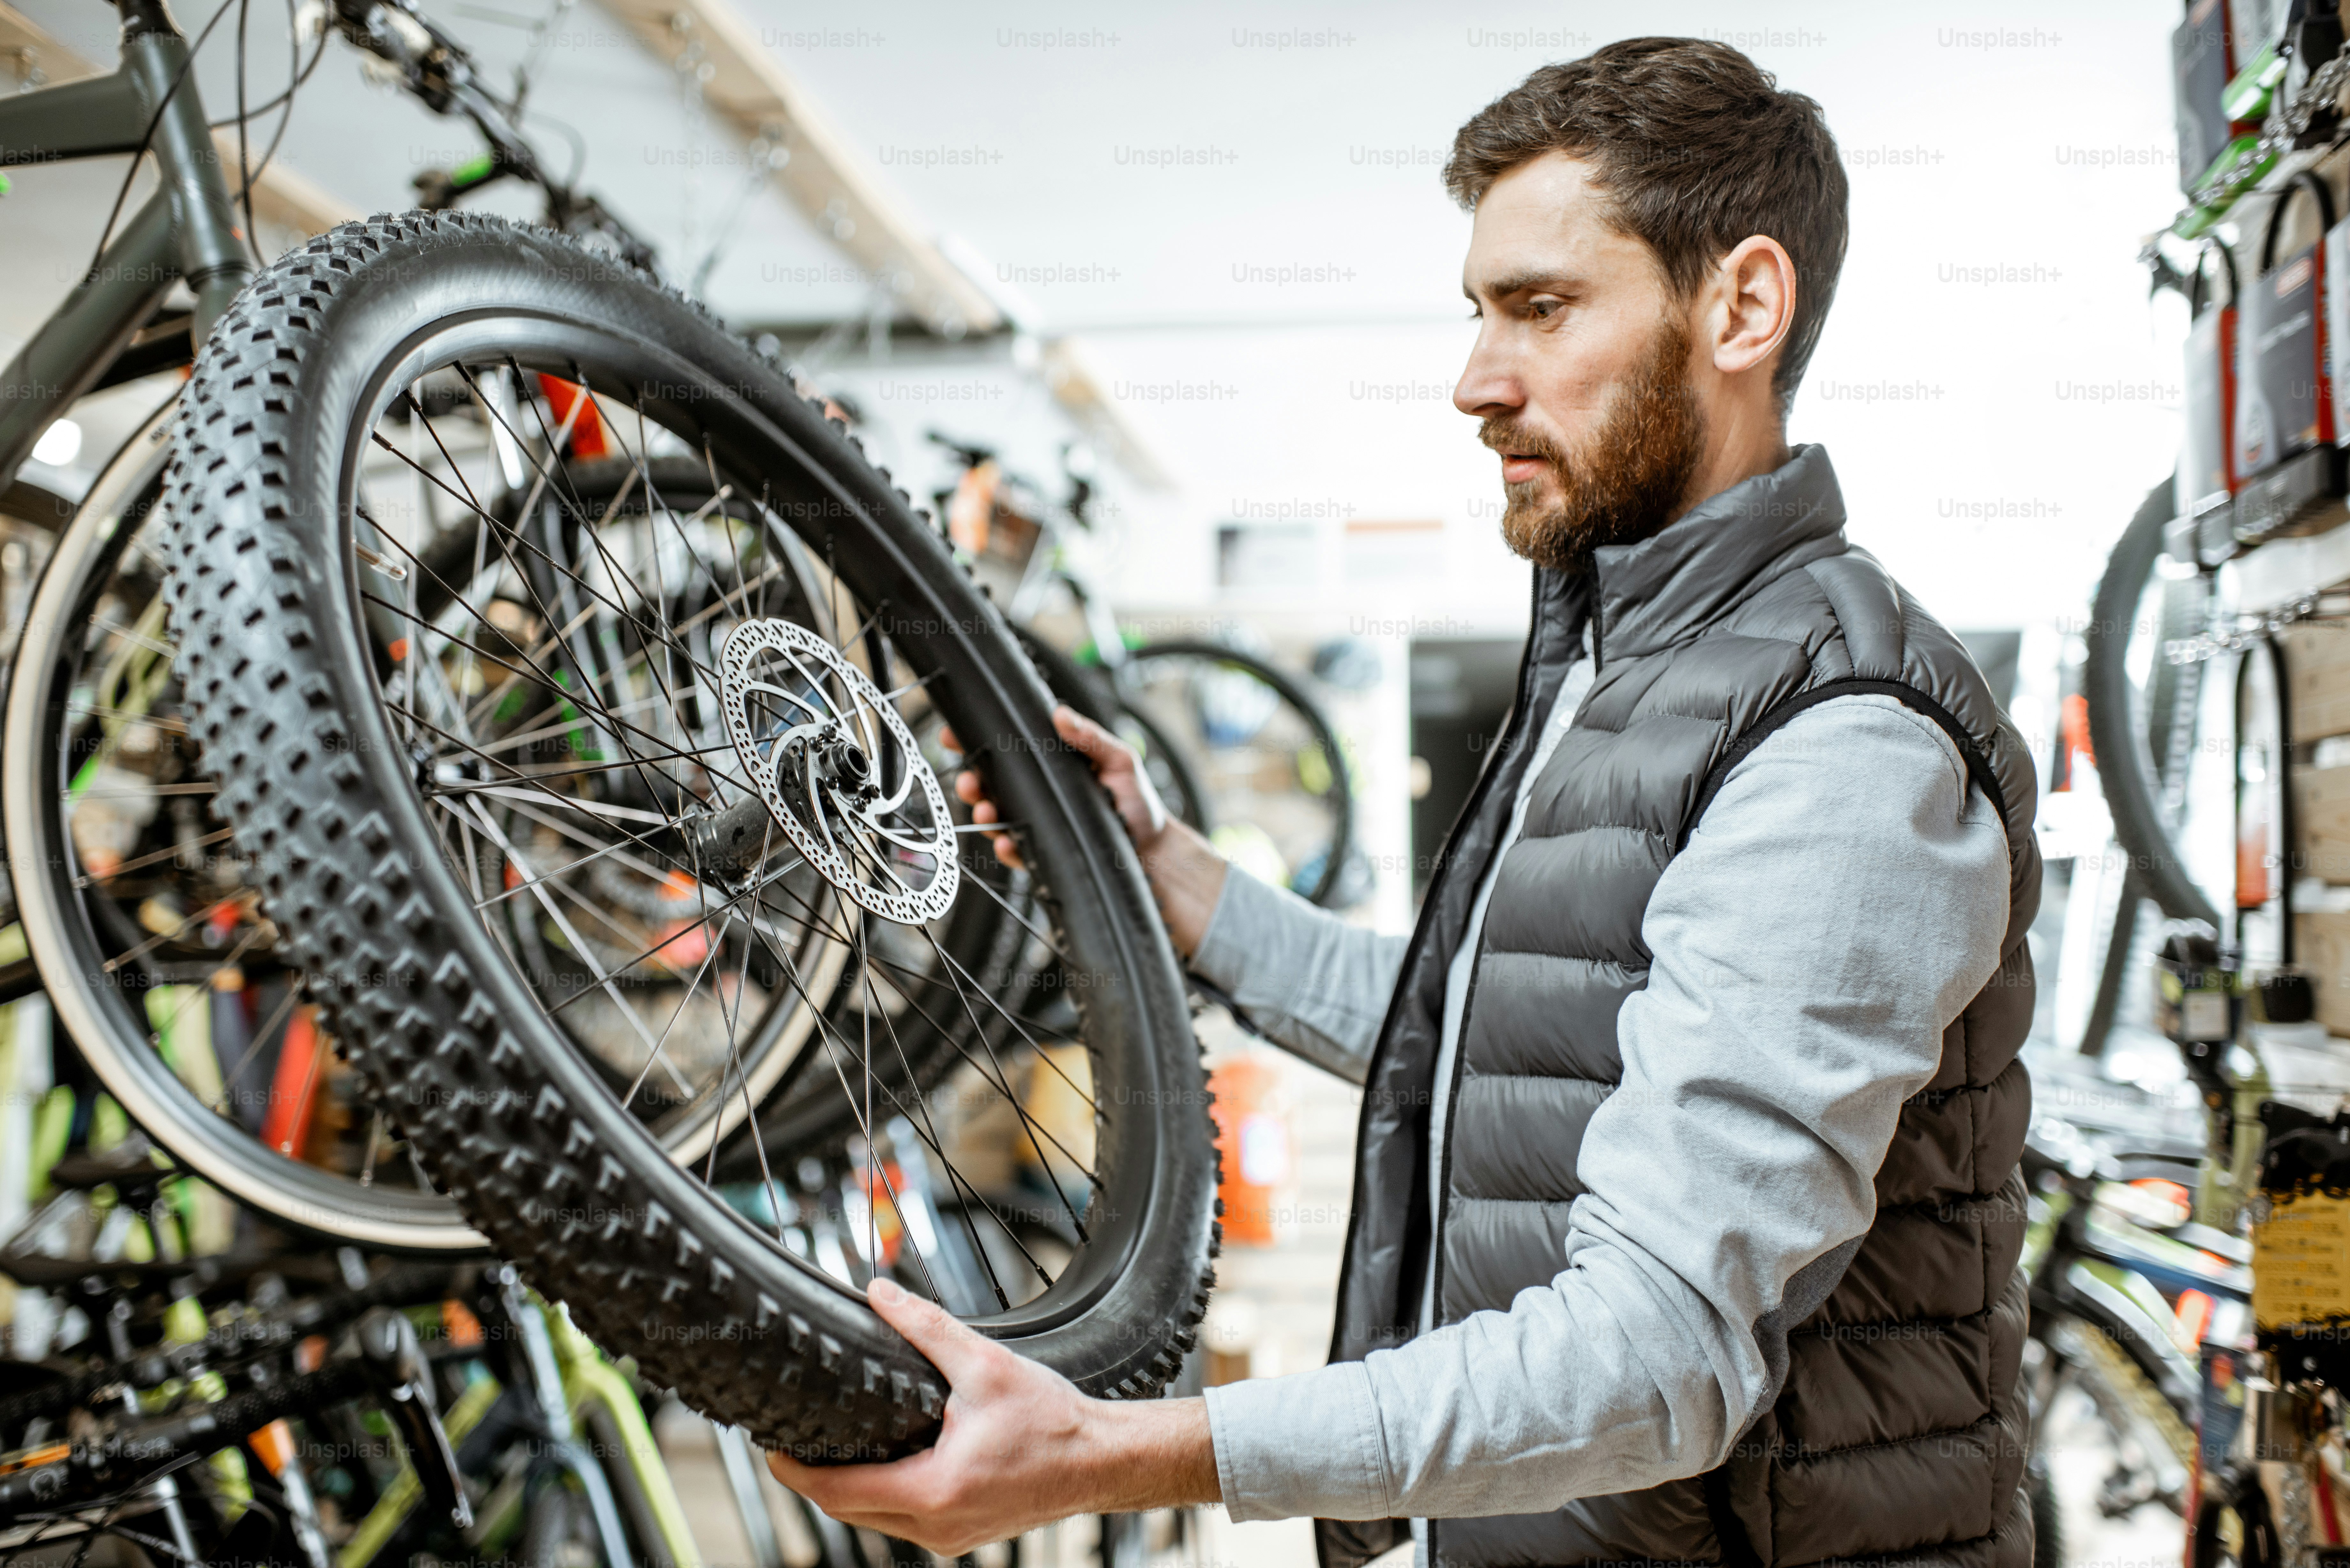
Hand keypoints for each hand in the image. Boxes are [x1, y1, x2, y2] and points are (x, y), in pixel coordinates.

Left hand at [765, 1280, 1218, 1555]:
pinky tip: (881, 1463)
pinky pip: (905, 1521)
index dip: (797, 1474)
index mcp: (934, 1491)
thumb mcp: (983, 1365)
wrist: (1101, 1460)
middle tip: (789, 1443)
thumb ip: (925, 1329)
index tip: (770, 1449)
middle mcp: (937, 1526)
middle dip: (816, 1482)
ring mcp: (951, 1537)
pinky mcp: (964, 1533)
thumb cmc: (1052, 1420)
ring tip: (828, 1449)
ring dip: (850, 1491)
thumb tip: (878, 1294)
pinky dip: (883, 1496)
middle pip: (851, 1513)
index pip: (840, 1492)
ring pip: (877, 1521)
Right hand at [942, 705, 1226, 954]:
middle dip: (972, 781)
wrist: (1153, 850)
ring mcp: (1036, 825)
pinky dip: (1007, 847)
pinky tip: (1007, 843)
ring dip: (983, 814)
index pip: (1005, 751)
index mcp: (1048, 767)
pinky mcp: (1044, 853)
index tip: (953, 735)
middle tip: (970, 780)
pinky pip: (1017, 852)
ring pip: (996, 819)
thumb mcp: (1120, 761)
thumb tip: (1061, 714)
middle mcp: (1036, 795)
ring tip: (986, 812)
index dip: (975, 743)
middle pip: (990, 786)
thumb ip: (1091, 738)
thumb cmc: (1138, 802)